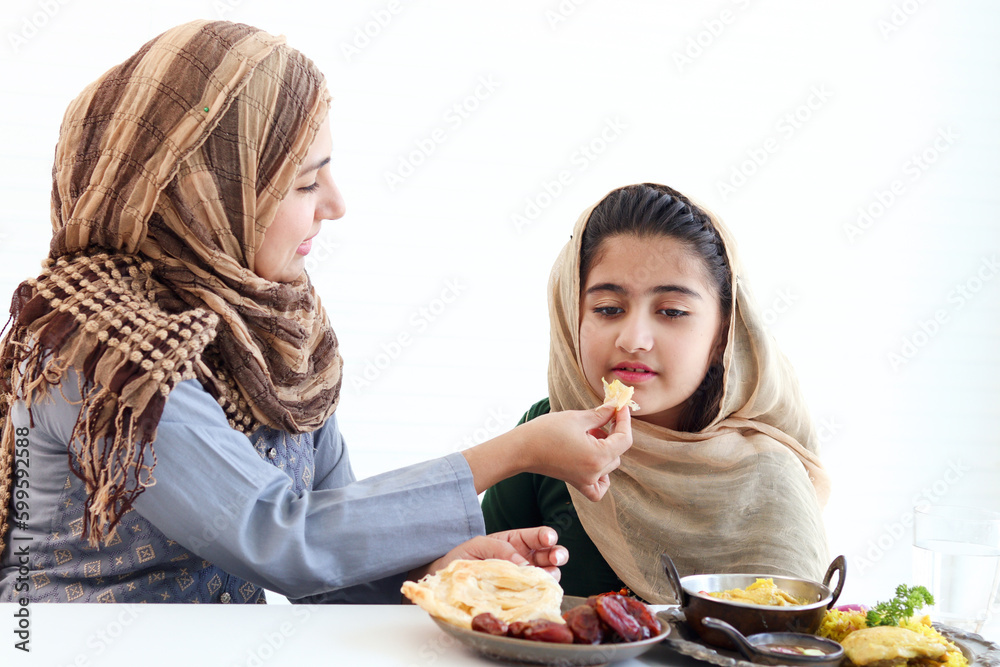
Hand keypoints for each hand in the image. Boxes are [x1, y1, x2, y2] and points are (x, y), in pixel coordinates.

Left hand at [408, 526, 567, 582]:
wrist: (447, 580)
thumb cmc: (462, 558)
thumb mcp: (478, 545)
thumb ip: (500, 550)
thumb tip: (523, 565)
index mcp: (515, 541)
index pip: (538, 536)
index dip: (546, 536)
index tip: (547, 539)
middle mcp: (525, 558)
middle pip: (551, 554)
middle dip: (558, 554)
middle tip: (555, 557)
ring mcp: (524, 577)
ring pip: (550, 573)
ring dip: (553, 573)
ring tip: (547, 576)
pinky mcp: (520, 594)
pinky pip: (536, 592)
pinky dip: (541, 591)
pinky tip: (539, 590)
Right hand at [522, 404, 631, 501]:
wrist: (521, 449)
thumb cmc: (546, 431)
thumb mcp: (577, 418)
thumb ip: (601, 415)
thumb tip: (615, 408)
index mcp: (598, 456)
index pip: (624, 439)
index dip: (625, 420)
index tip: (621, 407)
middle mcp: (594, 472)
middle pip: (618, 452)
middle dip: (614, 432)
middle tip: (603, 416)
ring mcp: (586, 480)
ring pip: (610, 465)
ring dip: (607, 448)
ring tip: (591, 433)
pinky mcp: (577, 483)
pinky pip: (598, 487)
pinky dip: (602, 477)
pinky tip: (595, 461)